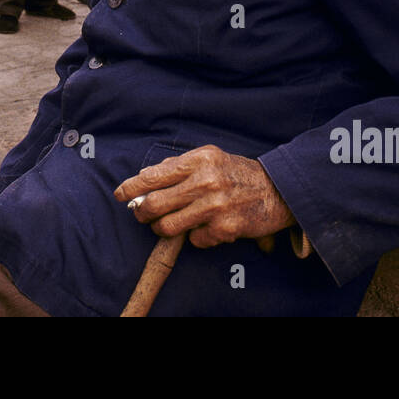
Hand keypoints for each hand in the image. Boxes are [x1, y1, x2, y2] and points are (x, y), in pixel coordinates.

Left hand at [114, 145, 294, 248]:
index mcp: (199, 159)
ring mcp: (215, 206)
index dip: (131, 187)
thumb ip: (178, 165)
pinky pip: (194, 240)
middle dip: (142, 213)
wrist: (277, 191)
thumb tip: (145, 177)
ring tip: (170, 224)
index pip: (153, 175)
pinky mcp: (224, 228)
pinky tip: (206, 227)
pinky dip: (195, 236)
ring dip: (164, 228)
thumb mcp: (210, 158)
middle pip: (155, 204)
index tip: (120, 194)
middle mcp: (206, 181)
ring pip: (168, 226)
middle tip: (142, 215)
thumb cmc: (237, 173)